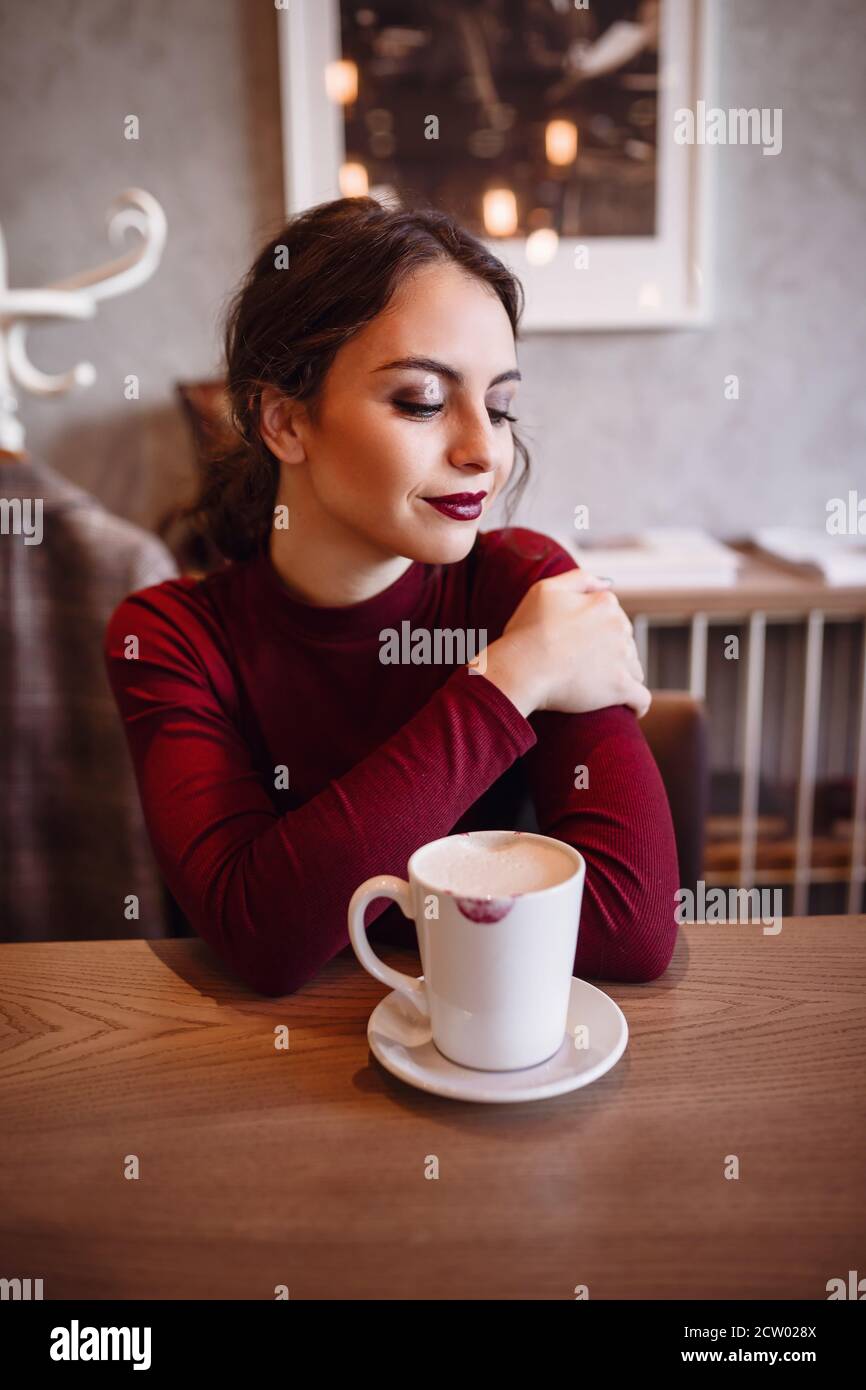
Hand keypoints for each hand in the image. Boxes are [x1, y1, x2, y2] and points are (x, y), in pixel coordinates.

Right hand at [491, 568, 650, 717]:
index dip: (598, 629)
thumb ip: (580, 579)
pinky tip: (632, 709)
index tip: (583, 642)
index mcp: (605, 603)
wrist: (523, 667)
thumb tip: (607, 583)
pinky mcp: (621, 687)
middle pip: (625, 641)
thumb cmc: (528, 630)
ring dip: (621, 675)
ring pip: (634, 668)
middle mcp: (620, 627)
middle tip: (584, 666)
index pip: (613, 616)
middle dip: (611, 652)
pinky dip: (638, 704)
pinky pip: (641, 698)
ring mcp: (623, 657)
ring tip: (598, 687)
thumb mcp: (547, 589)